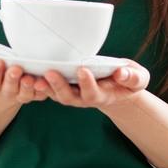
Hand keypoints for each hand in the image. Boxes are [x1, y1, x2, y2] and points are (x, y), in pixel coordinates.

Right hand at [0, 45, 50, 104]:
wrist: (4, 79)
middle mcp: (6, 91)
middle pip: (9, 88)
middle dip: (12, 79)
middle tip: (15, 69)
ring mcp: (21, 93)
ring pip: (25, 93)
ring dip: (28, 86)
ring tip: (29, 77)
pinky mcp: (36, 93)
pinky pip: (41, 94)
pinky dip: (43, 89)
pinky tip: (45, 81)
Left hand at [35, 59, 149, 110]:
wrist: (118, 86)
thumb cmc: (128, 80)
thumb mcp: (138, 78)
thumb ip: (133, 77)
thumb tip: (122, 73)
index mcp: (102, 95)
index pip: (92, 92)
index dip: (87, 83)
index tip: (83, 69)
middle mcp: (84, 98)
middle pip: (69, 97)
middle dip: (59, 86)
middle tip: (50, 73)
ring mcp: (73, 94)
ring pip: (56, 94)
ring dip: (45, 87)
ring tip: (34, 76)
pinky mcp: (64, 87)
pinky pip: (49, 88)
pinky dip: (40, 82)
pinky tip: (30, 71)